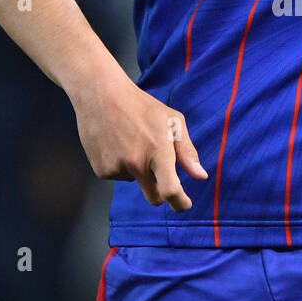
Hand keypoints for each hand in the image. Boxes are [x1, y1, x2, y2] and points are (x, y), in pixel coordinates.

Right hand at [72, 68, 207, 211]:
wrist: (101, 95)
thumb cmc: (142, 107)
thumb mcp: (173, 121)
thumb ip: (187, 151)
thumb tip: (201, 176)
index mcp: (158, 151)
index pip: (170, 190)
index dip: (180, 203)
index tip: (184, 204)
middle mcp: (136, 163)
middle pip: (154, 197)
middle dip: (162, 193)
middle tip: (163, 177)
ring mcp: (116, 167)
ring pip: (136, 183)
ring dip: (139, 172)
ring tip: (133, 142)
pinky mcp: (101, 170)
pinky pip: (119, 176)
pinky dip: (122, 167)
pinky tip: (118, 145)